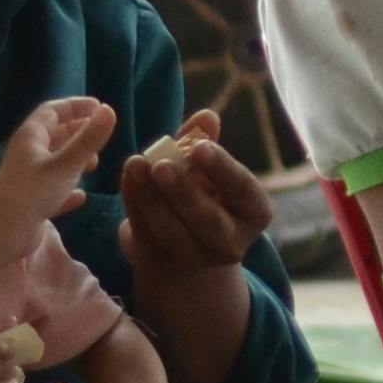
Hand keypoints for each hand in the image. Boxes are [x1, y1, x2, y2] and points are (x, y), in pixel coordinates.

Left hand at [0, 96, 120, 231]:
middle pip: (53, 134)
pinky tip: (82, 195)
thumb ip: (89, 138)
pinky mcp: (30, 200)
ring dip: (75, 158)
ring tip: (96, 164)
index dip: (76, 106)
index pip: (53, 110)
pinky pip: (53, 187)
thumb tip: (110, 110)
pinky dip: (68, 186)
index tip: (100, 107)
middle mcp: (27, 153)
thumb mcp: (68, 163)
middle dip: (78, 131)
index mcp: (31, 137)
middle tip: (101, 134)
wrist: (4, 231)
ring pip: (54, 160)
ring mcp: (27, 177)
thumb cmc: (35, 192)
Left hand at [120, 110, 269, 282]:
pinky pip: (147, 237)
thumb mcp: (210, 169)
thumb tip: (206, 116)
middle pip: (208, 219)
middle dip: (183, 191)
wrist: (187, 241)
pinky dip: (135, 207)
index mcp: (254, 212)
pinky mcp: (164, 265)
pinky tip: (127, 180)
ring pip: (173, 232)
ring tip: (134, 166)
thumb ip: (204, 142)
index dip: (221, 169)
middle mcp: (232, 243)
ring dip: (151, 199)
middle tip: (160, 164)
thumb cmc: (205, 192)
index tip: (198, 148)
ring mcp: (197, 260)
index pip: (242, 189)